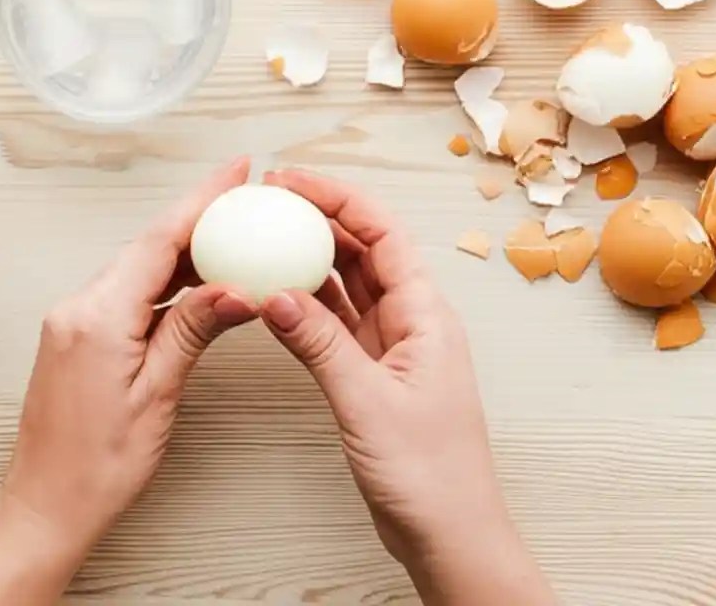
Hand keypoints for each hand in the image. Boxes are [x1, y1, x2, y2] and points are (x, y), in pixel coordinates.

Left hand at [0, 158, 257, 604]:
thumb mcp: (158, 395)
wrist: (45, 504)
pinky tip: (196, 286)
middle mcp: (78, 308)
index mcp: (99, 317)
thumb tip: (235, 288)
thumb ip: (193, 331)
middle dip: (199, 220)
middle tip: (247, 202)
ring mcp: (73, 320)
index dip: (202, 201)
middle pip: (149, 247)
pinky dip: (164, 284)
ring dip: (185, 254)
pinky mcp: (76, 335)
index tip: (236, 172)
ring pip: (138, 268)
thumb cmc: (96, 467)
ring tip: (235, 241)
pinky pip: (126, 292)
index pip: (161, 241)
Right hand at [260, 170, 554, 605]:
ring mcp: (392, 348)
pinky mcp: (373, 374)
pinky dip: (307, 306)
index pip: (381, 233)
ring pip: (347, 285)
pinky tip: (277, 295)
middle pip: (363, 250)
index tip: (292, 181)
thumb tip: (277, 293)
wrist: (448, 533)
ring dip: (310, 259)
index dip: (338, 198)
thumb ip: (320, 345)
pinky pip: (337, 324)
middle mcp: (412, 322)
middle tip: (269, 200)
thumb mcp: (367, 402)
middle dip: (319, 218)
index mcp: (426, 315)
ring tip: (267, 235)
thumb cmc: (430, 475)